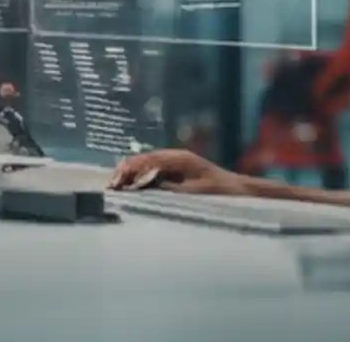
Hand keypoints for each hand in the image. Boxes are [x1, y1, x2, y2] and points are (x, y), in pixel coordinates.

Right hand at [109, 149, 253, 195]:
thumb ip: (169, 188)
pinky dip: (141, 179)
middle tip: (111, 188)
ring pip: (146, 165)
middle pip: (143, 160)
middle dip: (125, 172)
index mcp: (179, 158)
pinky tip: (132, 188)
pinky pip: (154, 172)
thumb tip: (143, 186)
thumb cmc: (220, 192)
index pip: (147, 160)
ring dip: (131, 176)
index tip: (116, 183)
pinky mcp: (177, 172)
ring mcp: (176, 163)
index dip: (128, 170)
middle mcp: (175, 157)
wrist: (239, 190)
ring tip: (116, 189)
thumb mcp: (194, 193)